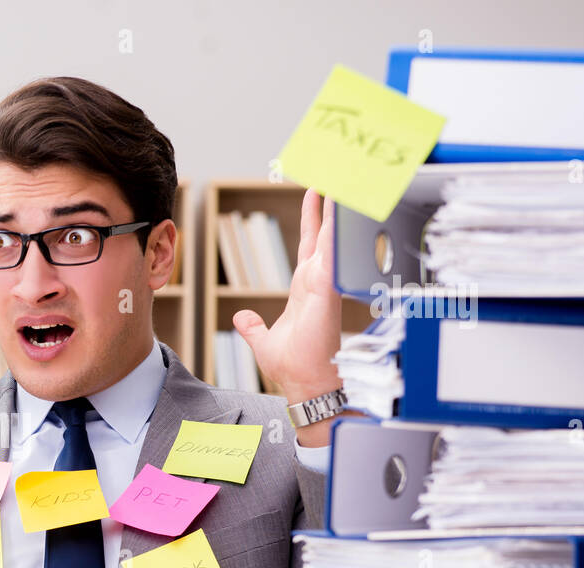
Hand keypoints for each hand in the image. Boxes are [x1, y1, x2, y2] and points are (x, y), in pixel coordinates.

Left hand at [231, 189, 343, 445]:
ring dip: (337, 204)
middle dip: (329, 198)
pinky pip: (330, 249)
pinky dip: (335, 226)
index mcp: (307, 288)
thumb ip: (252, 328)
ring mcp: (325, 283)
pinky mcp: (326, 289)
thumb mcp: (265, 341)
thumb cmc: (294, 369)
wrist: (307, 387)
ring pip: (332, 234)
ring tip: (342, 170)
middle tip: (332, 165)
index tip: (314, 191)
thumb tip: (241, 319)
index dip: (312, 217)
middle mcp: (319, 281)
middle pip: (324, 231)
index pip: (310, 243)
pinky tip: (340, 202)